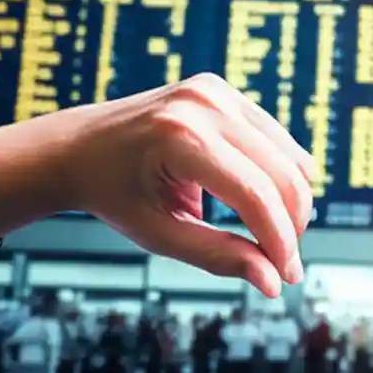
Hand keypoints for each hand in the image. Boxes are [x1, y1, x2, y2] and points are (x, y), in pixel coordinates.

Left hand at [62, 73, 317, 296]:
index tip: (286, 276)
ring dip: (293, 203)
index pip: (254, 194)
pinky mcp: (224, 90)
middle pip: (282, 174)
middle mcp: (204, 104)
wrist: (78, 147)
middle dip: (293, 226)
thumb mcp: (159, 234)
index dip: (279, 240)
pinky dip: (280, 177)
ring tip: (274, 237)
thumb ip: (218, 256)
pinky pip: (277, 140)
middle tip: (284, 265)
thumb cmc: (113, 193)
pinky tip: (264, 203)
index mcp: (180, 137)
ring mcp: (216, 91)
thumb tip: (272, 282)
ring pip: (290, 157)